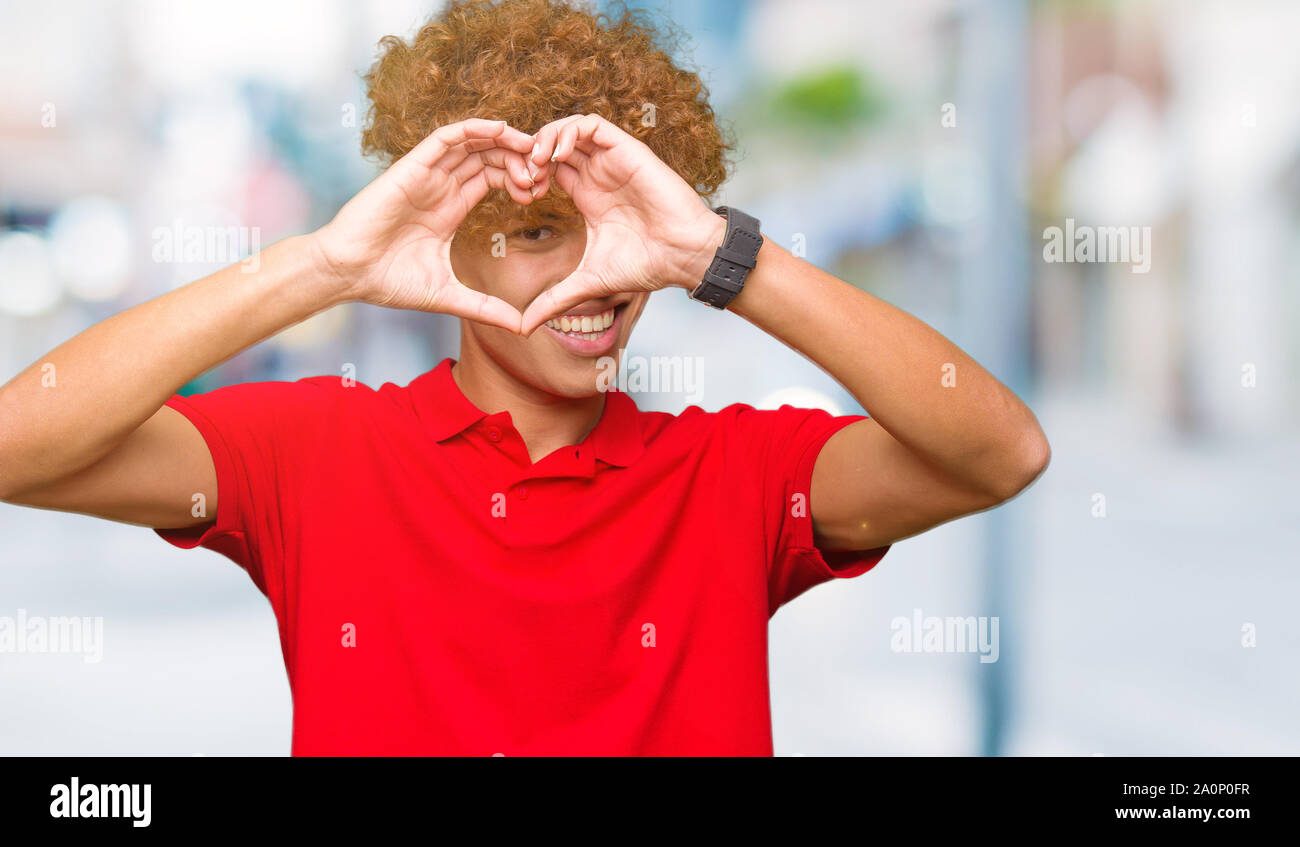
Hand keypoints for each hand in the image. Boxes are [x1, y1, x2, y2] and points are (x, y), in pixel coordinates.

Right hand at [310, 118, 536, 331]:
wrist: (349, 274)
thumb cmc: (389, 283)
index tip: (540, 190)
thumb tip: (521, 328)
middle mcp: (440, 187)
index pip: (491, 179)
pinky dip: (472, 128)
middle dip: (518, 158)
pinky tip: (499, 128)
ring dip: (503, 140)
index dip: (518, 178)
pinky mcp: (412, 168)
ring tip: (530, 146)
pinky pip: (445, 138)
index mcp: (450, 209)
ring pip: (471, 143)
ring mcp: (426, 175)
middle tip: (542, 169)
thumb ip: (486, 308)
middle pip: (487, 157)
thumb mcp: (450, 295)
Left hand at [519, 113, 726, 334]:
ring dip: (545, 138)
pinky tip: (557, 155)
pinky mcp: (627, 150)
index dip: (528, 176)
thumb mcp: (586, 283)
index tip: (520, 197)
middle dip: (531, 154)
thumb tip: (523, 328)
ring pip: (569, 128)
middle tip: (521, 176)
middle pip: (554, 144)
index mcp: (588, 197)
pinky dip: (568, 130)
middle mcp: (598, 175)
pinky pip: (591, 124)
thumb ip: (554, 300)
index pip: (549, 170)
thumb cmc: (645, 267)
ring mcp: (612, 160)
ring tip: (535, 162)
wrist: (683, 256)